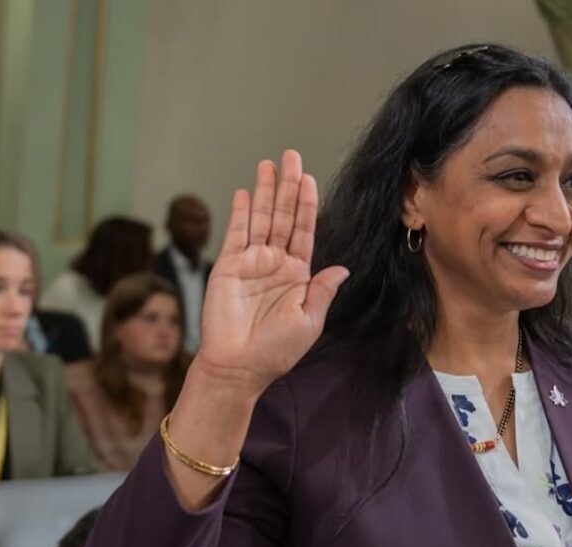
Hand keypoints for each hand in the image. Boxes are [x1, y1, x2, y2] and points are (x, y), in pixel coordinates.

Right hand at [193, 150, 348, 392]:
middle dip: (287, 186)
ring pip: (260, 218)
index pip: (304, 231)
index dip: (307, 205)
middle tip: (291, 156)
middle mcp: (275, 263)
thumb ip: (322, 291)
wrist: (239, 366)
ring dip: (264, 191)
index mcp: (298, 275)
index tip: (310, 179)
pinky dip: (239, 212)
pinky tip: (244, 192)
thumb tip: (342, 268)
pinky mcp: (229, 266)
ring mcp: (251, 263)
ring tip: (269, 163)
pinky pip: (236, 233)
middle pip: (283, 216)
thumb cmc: (276, 350)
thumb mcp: (309, 321)